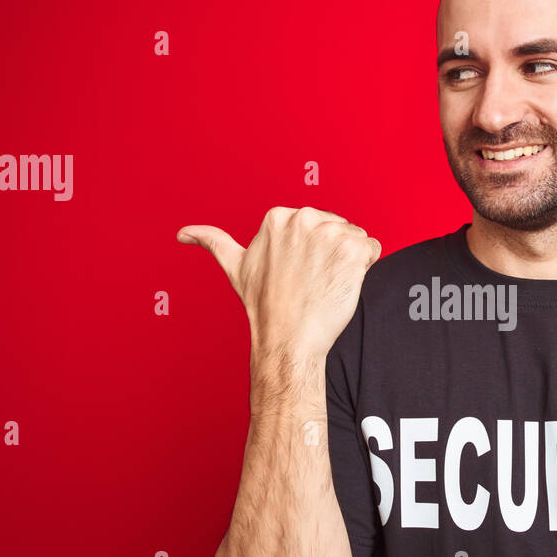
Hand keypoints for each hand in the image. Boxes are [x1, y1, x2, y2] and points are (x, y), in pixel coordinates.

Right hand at [176, 206, 381, 367]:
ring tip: (324, 283)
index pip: (314, 222)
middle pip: (337, 227)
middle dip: (330, 252)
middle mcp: (303, 218)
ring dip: (348, 262)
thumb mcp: (236, 267)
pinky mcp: (353, 251)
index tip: (297, 271)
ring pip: (355, 237)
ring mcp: (329, 234)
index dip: (311, 249)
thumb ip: (212, 242)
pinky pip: (373, 249)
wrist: (289, 339)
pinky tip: (342, 284)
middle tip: (311, 280)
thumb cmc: (266, 307)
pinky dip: (365, 268)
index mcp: (278, 216)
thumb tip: (184, 233)